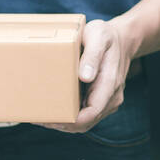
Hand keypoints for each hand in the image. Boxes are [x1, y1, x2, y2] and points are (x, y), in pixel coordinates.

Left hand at [32, 17, 135, 133]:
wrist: (122, 40)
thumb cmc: (106, 35)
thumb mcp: (99, 36)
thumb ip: (93, 54)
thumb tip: (85, 77)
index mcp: (110, 83)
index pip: (92, 113)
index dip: (70, 121)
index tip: (49, 118)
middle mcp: (111, 97)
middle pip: (85, 122)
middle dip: (61, 124)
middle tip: (37, 117)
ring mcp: (107, 100)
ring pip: (84, 122)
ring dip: (63, 122)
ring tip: (41, 115)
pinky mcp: (101, 100)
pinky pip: (85, 114)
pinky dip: (69, 115)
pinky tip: (53, 109)